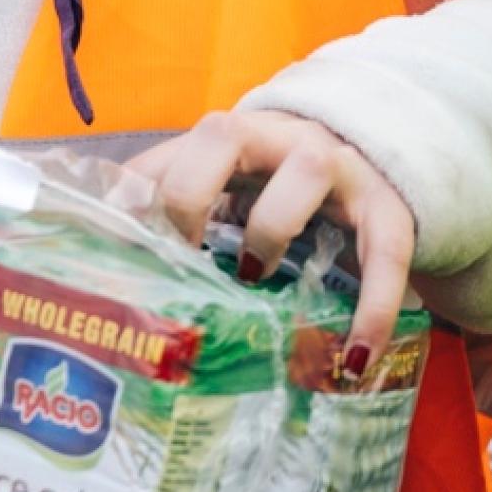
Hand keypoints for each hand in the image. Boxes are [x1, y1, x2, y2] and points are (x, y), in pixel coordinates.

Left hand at [130, 107, 416, 376]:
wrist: (382, 167)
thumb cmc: (281, 190)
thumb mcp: (230, 192)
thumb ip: (174, 205)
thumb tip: (100, 246)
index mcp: (235, 137)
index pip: (171, 147)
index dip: (146, 191)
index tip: (126, 244)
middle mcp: (284, 140)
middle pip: (227, 132)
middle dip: (190, 191)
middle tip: (184, 252)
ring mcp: (342, 169)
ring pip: (309, 170)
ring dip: (271, 225)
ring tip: (253, 276)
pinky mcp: (390, 210)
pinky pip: (385, 253)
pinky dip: (373, 308)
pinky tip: (354, 359)